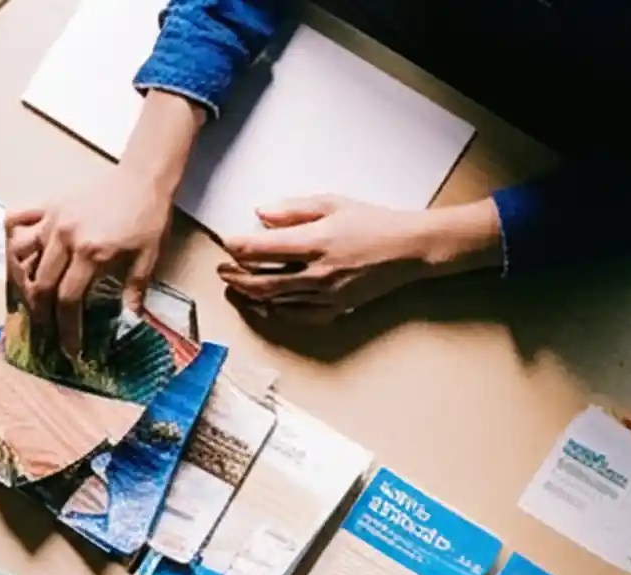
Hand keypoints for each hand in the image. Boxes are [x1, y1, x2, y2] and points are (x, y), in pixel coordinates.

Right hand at [6, 165, 170, 354]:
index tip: (70, 348)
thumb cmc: (148, 216)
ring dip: (21, 280)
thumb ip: (135, 289)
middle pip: (40, 284)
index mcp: (91, 252)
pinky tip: (18, 253)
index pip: (68, 300)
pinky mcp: (49, 205)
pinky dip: (13, 237)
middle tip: (46, 332)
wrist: (143, 177)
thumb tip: (132, 320)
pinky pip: (17, 219)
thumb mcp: (148, 256)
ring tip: (30, 298)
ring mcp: (53, 219)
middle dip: (40, 315)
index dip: (66, 328)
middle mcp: (65, 237)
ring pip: (20, 254)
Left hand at [217, 195, 502, 323]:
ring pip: (276, 301)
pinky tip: (268, 304)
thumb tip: (260, 214)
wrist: (409, 249)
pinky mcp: (336, 308)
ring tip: (237, 286)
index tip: (226, 242)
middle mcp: (316, 272)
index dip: (236, 246)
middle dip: (235, 276)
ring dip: (251, 294)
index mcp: (314, 242)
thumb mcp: (332, 203)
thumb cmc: (373, 222)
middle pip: (261, 281)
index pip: (260, 248)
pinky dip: (278, 311)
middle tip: (222, 270)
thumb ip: (293, 210)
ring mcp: (326, 295)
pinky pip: (298, 316)